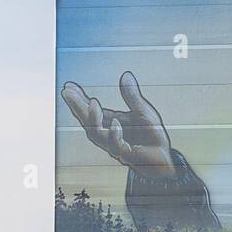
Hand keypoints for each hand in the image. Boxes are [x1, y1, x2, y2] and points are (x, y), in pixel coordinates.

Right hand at [60, 71, 176, 180]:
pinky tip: (115, 123)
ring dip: (93, 119)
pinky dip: (114, 134)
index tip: (68, 86)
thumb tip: (126, 75)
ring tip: (92, 102)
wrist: (164, 157)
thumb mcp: (143, 110)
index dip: (78, 98)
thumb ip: (132, 95)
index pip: (89, 110)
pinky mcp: (127, 155)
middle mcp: (108, 134)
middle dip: (77, 107)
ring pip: (97, 135)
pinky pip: (116, 146)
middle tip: (68, 92)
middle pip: (87, 121)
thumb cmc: (151, 135)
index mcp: (110, 122)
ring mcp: (115, 146)